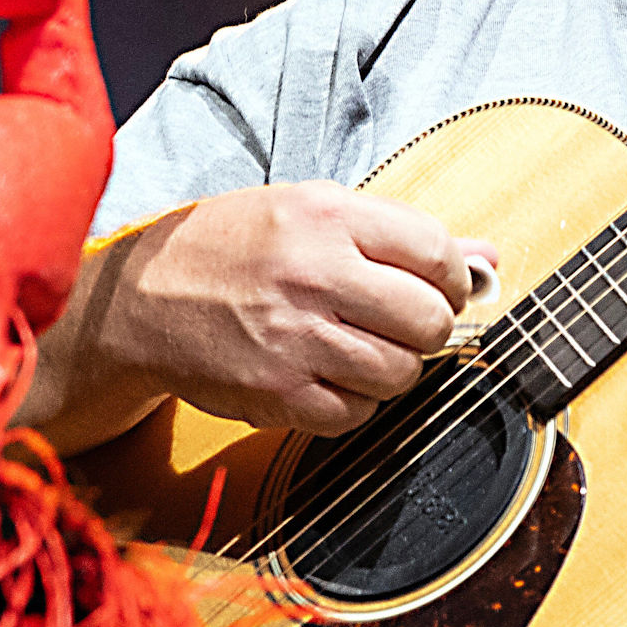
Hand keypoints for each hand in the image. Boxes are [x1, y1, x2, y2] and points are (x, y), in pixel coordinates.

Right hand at [92, 184, 498, 435]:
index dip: (453, 277)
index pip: (434, 251)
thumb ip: (399, 234)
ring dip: (393, 368)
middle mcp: (311, 273)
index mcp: (324, 216)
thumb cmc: (229, 251)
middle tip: (402, 323)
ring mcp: (293, 337)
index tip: (441, 286)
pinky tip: (329, 376)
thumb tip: (487, 257)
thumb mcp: (309, 213)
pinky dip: (356, 402)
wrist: (139, 302)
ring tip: (360, 348)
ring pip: (401, 372)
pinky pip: (357, 413)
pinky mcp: (277, 391)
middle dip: (429, 327)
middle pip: (429, 319)